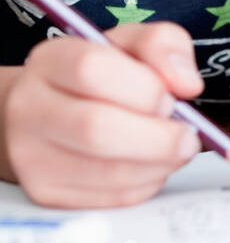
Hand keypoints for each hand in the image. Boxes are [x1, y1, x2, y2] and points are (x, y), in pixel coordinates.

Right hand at [3, 22, 204, 207]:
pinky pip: (111, 197)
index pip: (90, 68)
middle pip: (95, 128)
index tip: (171, 98)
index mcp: (51, 60)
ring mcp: (32, 155)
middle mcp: (30, 106)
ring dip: (158, 164)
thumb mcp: (130, 45)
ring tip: (175, 151)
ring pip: (107, 171)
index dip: (143, 87)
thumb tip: (187, 83)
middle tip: (187, 136)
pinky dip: (146, 183)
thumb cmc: (97, 80)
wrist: (46, 117)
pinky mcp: (48, 192)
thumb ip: (163, 45)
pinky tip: (152, 166)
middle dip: (158, 137)